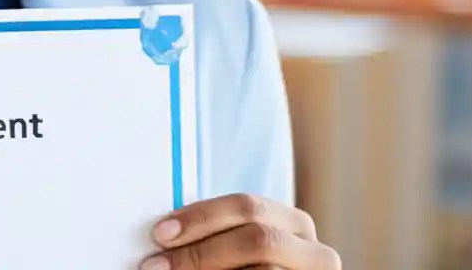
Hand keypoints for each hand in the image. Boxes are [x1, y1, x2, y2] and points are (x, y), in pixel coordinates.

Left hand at [142, 193, 340, 268]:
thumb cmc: (245, 266)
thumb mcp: (236, 246)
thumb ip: (215, 236)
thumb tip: (162, 235)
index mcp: (294, 224)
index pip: (247, 207)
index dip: (200, 218)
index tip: (160, 233)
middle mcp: (314, 251)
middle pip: (256, 240)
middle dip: (200, 253)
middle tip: (157, 265)